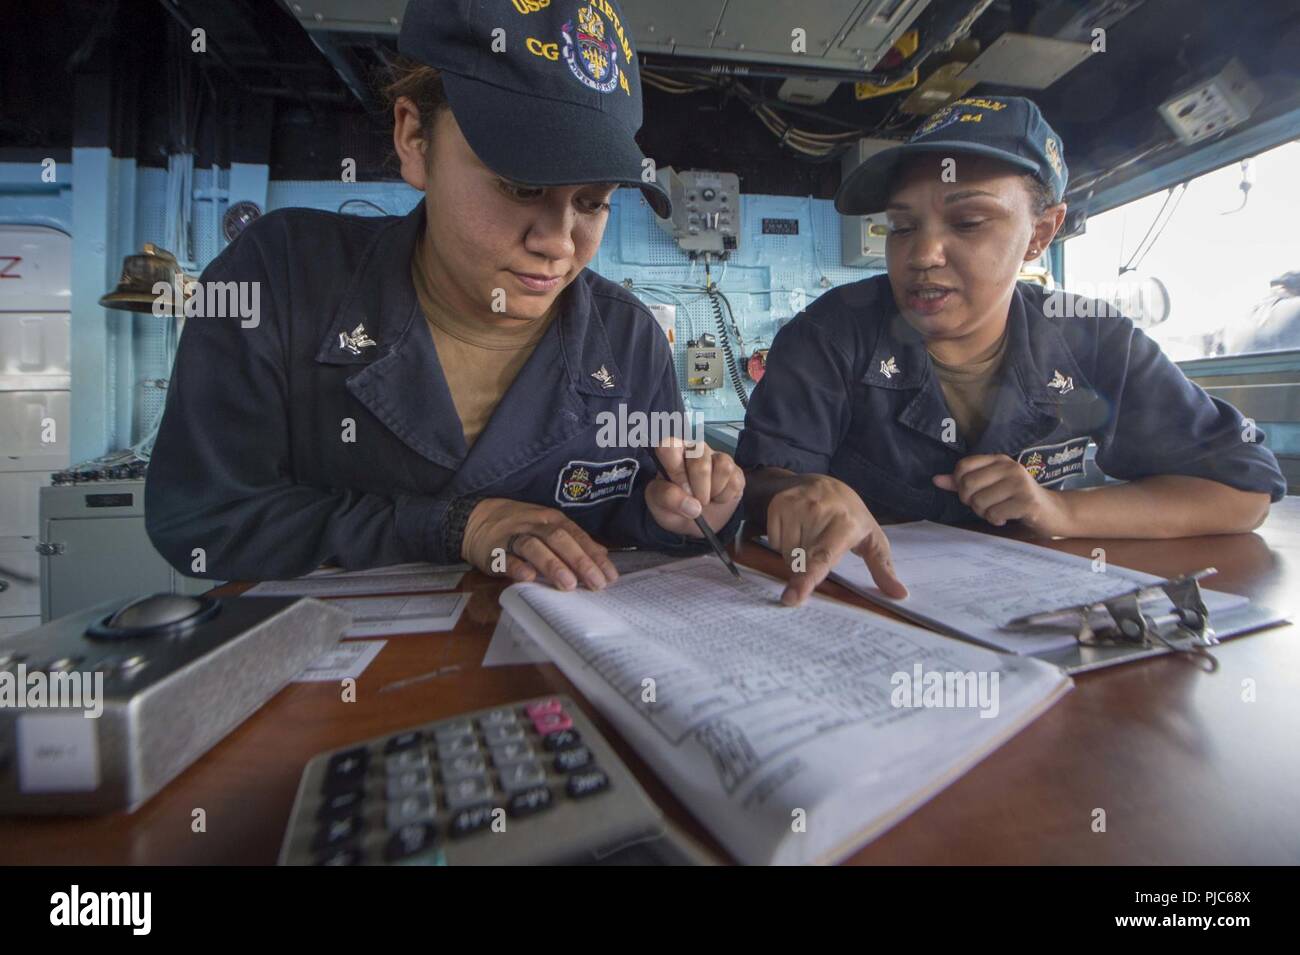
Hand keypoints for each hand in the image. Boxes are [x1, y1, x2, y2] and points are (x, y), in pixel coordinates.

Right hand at [461, 498, 617, 590]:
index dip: (594, 556)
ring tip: (568, 584)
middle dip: (580, 561)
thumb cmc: (519, 527)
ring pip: (534, 547)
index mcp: (551, 519)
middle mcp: (534, 525)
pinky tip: (529, 578)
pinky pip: (506, 558)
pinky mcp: (494, 551)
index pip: (577, 536)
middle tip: (596, 583)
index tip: (610, 576)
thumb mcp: (548, 528)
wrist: (476, 519)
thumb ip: (574, 542)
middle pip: (559, 539)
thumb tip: (601, 556)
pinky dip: (517, 567)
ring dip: (553, 565)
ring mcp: (513, 536)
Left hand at [646, 439, 744, 536]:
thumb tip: (693, 506)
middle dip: (697, 489)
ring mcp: (717, 457)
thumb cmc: (674, 507)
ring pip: (722, 467)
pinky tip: (717, 498)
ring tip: (705, 499)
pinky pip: (735, 481)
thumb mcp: (659, 505)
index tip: (679, 487)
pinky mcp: (735, 470)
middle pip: (700, 461)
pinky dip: (725, 497)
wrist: (696, 522)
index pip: (670, 445)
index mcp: (672, 452)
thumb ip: (668, 498)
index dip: (676, 469)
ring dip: (713, 492)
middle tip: (693, 500)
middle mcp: (695, 449)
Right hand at [766, 473, 906, 606]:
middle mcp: (819, 512)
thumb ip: (883, 568)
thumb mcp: (872, 539)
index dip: (807, 580)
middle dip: (807, 564)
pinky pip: (773, 541)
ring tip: (809, 534)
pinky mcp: (779, 503)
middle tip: (821, 543)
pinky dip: (781, 541)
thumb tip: (900, 595)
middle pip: (800, 563)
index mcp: (845, 525)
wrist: (824, 483)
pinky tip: (795, 526)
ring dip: (795, 553)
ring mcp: (797, 505)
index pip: (822, 559)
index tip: (793, 597)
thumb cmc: (851, 518)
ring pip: (786, 553)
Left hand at [932, 454, 1072, 535]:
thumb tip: (936, 480)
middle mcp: (1009, 467)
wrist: (1053, 511)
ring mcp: (1019, 483)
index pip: (963, 466)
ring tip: (998, 511)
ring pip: (979, 502)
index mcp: (998, 460)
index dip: (960, 484)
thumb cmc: (1017, 498)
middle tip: (985, 506)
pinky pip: (994, 513)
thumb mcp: (991, 486)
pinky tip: (1006, 517)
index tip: (972, 493)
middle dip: (971, 502)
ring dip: (984, 513)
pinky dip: (996, 520)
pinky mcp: (1026, 501)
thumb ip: (963, 482)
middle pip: (967, 485)